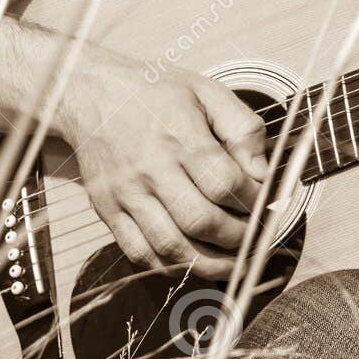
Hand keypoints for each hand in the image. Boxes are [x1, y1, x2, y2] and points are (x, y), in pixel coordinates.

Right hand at [57, 55, 268, 278]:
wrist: (92, 94)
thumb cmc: (155, 92)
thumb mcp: (209, 92)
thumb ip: (243, 128)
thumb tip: (264, 171)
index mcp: (182, 137)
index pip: (226, 183)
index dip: (254, 201)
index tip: (267, 204)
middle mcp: (152, 169)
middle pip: (201, 220)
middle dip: (237, 237)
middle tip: (256, 237)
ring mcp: (127, 194)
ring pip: (171, 245)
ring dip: (208, 262)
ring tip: (233, 262)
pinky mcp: (107, 210)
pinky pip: (139, 252)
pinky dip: (169, 266)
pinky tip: (192, 263)